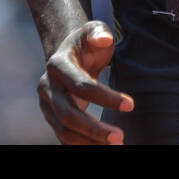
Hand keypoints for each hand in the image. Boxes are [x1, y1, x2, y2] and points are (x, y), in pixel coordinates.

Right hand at [37, 21, 134, 144]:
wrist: (69, 53)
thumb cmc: (87, 42)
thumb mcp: (94, 30)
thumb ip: (99, 32)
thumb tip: (104, 39)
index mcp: (57, 65)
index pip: (81, 86)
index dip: (105, 97)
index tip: (130, 105)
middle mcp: (48, 87)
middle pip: (68, 114)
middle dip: (93, 128)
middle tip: (119, 137)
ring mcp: (47, 105)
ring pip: (64, 130)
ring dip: (89, 142)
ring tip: (116, 145)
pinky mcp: (52, 117)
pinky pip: (65, 136)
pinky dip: (82, 145)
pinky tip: (102, 148)